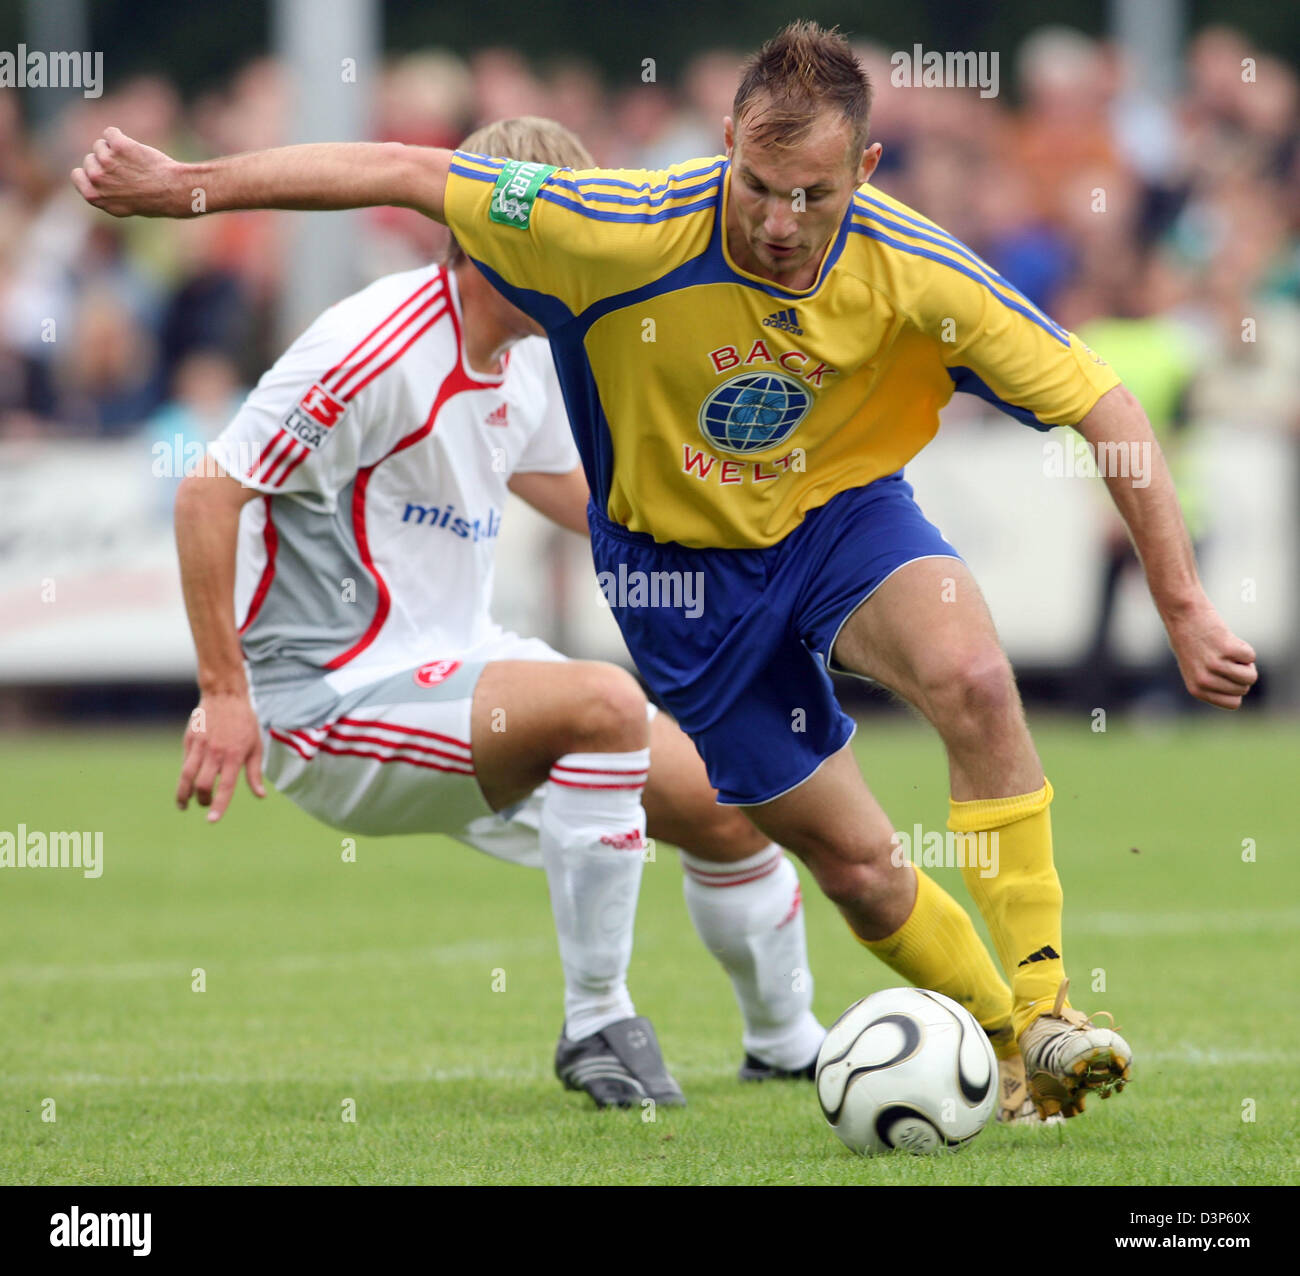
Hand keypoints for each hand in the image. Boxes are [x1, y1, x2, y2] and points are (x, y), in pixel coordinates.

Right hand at [71, 126, 189, 217]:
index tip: (106, 176)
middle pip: (90, 159)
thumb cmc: (152, 200)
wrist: (174, 190)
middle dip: (106, 162)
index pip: (77, 175)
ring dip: (116, 151)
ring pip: (101, 145)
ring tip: (136, 165)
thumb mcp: (123, 206)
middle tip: (130, 175)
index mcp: (95, 197)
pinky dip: (120, 137)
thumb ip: (104, 194)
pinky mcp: (118, 146)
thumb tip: (90, 181)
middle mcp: (97, 179)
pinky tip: (135, 150)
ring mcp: (106, 161)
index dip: (90, 173)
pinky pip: (110, 132)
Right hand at [176, 692, 266, 822]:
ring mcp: (200, 746)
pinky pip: (185, 763)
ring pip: (186, 776)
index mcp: (236, 756)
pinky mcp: (189, 740)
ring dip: (183, 794)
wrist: (225, 696)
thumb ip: (255, 773)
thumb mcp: (256, 747)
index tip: (212, 820)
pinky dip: (185, 776)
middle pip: (203, 785)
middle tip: (204, 804)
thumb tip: (260, 796)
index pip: (226, 787)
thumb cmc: (245, 723)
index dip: (219, 805)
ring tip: (183, 804)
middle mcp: (216, 752)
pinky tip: (187, 781)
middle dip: (202, 800)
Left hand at [1164, 599, 1257, 709]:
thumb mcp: (1195, 670)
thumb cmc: (1190, 642)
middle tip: (1223, 657)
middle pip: (1244, 689)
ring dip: (1245, 663)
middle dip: (1241, 673)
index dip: (1235, 688)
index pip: (1233, 704)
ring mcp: (1215, 665)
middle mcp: (1204, 681)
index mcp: (1196, 690)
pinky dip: (1244, 647)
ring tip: (1226, 650)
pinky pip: (1251, 656)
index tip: (1225, 675)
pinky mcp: (1227, 650)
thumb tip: (1237, 694)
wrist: (1183, 615)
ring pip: (1251, 676)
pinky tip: (1226, 639)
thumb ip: (1212, 685)